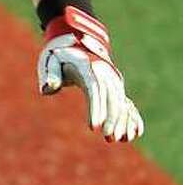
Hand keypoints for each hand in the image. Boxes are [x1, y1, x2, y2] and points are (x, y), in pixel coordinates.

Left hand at [37, 7, 143, 141]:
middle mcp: (105, 73)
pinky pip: (126, 103)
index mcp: (88, 67)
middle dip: (112, 119)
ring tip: (121, 139)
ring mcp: (112, 80)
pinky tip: (135, 133)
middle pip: (111, 98)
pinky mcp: (115, 86)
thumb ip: (50, 75)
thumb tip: (48, 88)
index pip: (94, 90)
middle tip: (109, 138)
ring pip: (121, 102)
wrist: (75, 44)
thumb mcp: (50, 62)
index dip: (96, 109)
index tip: (94, 127)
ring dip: (123, 121)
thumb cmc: (59, 56)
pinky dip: (131, 117)